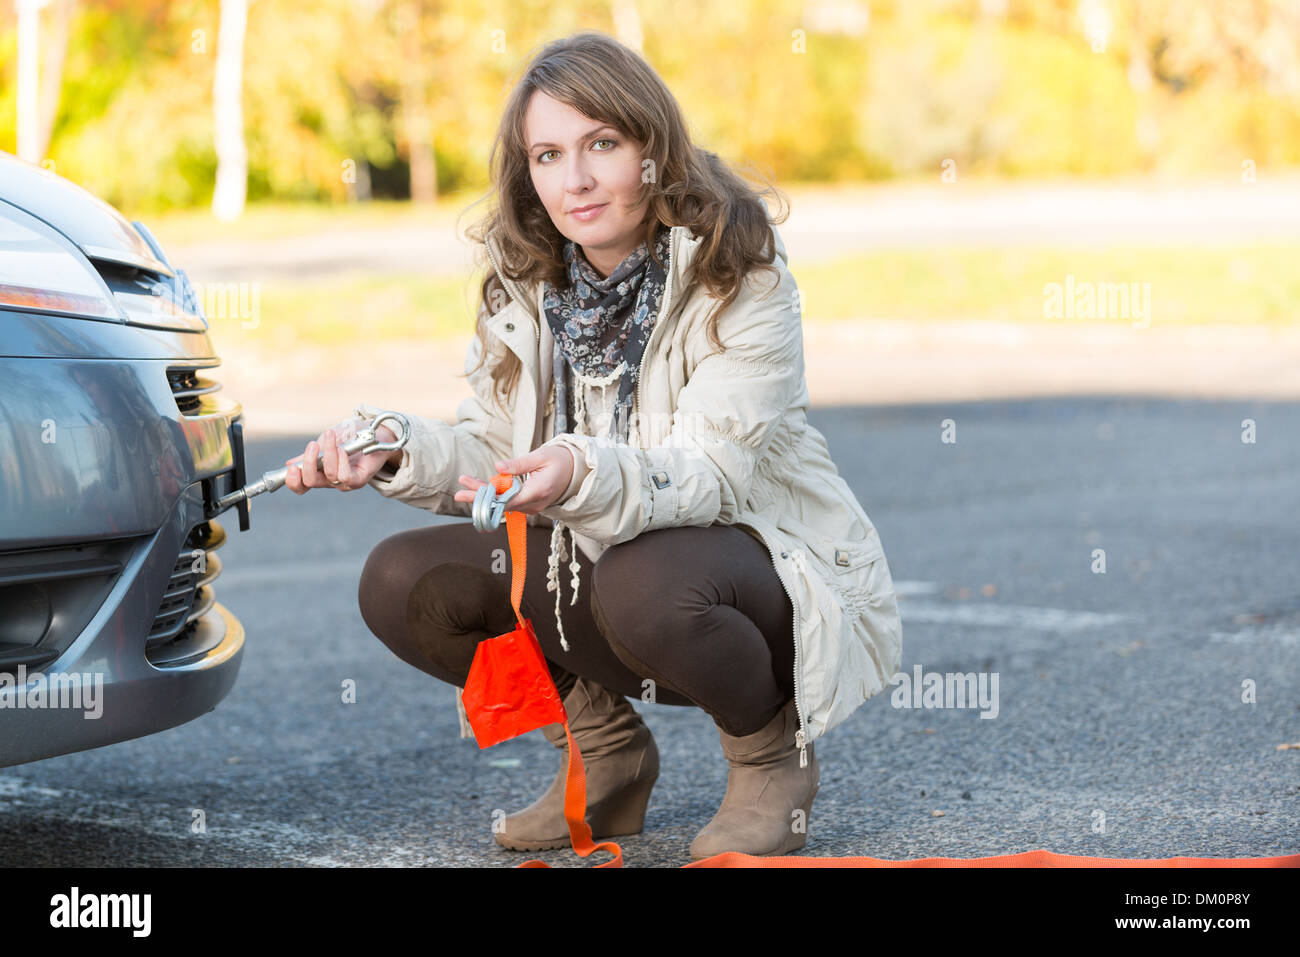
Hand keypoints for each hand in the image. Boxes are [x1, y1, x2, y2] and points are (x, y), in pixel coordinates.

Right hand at [284, 417, 399, 493]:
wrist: (375, 433)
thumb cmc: (349, 437)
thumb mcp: (325, 442)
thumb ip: (310, 454)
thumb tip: (289, 464)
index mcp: (318, 473)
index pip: (301, 485)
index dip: (292, 481)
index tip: (290, 467)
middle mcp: (329, 480)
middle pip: (310, 482)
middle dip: (308, 463)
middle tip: (312, 445)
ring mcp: (344, 482)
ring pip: (329, 475)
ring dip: (328, 454)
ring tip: (332, 436)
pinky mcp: (359, 479)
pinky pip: (346, 476)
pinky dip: (342, 461)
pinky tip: (342, 449)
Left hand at [452, 445, 574, 514]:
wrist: (575, 472)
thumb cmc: (559, 460)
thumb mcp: (540, 456)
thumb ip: (519, 464)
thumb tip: (498, 467)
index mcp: (538, 491)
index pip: (508, 500)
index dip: (488, 498)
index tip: (470, 493)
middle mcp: (534, 503)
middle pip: (501, 504)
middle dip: (479, 499)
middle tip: (458, 494)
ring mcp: (531, 506)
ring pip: (503, 503)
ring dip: (484, 494)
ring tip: (465, 481)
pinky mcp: (528, 504)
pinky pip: (508, 501)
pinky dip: (494, 494)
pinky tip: (478, 486)